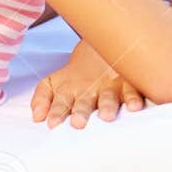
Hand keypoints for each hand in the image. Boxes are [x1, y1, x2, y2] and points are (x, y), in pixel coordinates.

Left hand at [30, 40, 144, 129]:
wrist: (100, 48)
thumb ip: (42, 98)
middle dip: (81, 111)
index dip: (57, 112)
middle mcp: (89, 89)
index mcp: (69, 89)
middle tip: (78, 123)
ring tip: (106, 116)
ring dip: (107, 105)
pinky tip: (134, 106)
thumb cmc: (75, 76)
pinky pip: (132, 90)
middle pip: (84, 101)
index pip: (61, 102)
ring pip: (108, 96)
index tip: (52, 124)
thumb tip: (36, 117)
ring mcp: (109, 86)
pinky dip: (134, 97)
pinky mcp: (128, 82)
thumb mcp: (53, 82)